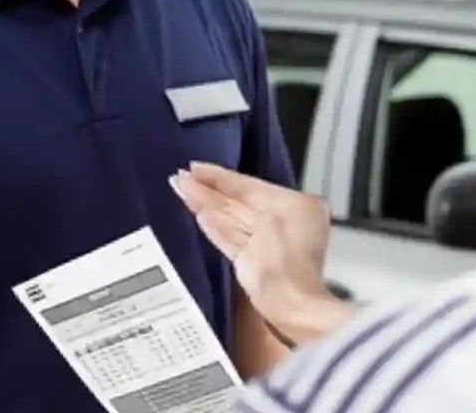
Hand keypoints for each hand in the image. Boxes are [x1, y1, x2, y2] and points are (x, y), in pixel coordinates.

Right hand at [171, 162, 349, 343]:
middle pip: (237, 200)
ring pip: (230, 217)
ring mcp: (266, 241)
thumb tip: (202, 206)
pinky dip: (213, 225)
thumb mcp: (262, 221)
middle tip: (179, 177)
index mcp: (295, 205)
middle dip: (207, 189)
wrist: (291, 307)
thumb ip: (228, 210)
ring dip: (204, 204)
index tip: (195, 167)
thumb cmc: (287, 265)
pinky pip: (230, 236)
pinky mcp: (252, 260)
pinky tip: (196, 213)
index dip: (219, 176)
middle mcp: (283, 219)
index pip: (249, 185)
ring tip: (180, 188)